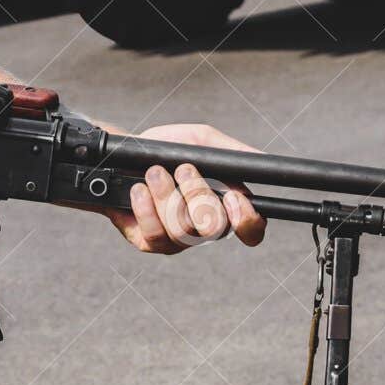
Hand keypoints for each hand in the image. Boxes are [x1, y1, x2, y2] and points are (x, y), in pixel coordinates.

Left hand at [103, 123, 267, 253]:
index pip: (251, 230)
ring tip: (154, 172)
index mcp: (225, 205)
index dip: (247, 221)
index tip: (232, 197)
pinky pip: (155, 235)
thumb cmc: (166, 149)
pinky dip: (145, 207)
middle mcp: (205, 227)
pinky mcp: (151, 243)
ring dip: (166, 194)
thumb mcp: (200, 141)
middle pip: (215, 228)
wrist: (122, 157)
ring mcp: (179, 239)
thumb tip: (263, 160)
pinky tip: (139, 190)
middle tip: (183, 169)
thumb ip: (231, 151)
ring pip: (182, 230)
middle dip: (197, 194)